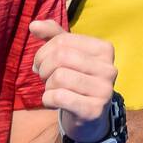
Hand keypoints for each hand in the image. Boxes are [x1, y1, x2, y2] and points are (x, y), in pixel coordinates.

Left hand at [29, 20, 117, 142]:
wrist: (89, 117)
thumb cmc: (75, 80)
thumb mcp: (66, 54)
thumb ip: (52, 36)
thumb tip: (33, 24)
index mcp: (104, 49)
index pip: (62, 40)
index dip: (43, 52)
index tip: (41, 63)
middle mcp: (109, 68)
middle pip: (60, 57)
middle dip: (43, 68)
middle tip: (44, 77)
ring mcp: (105, 90)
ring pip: (59, 77)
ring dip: (47, 86)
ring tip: (53, 90)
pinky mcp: (94, 110)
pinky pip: (58, 97)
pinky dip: (47, 100)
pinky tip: (54, 103)